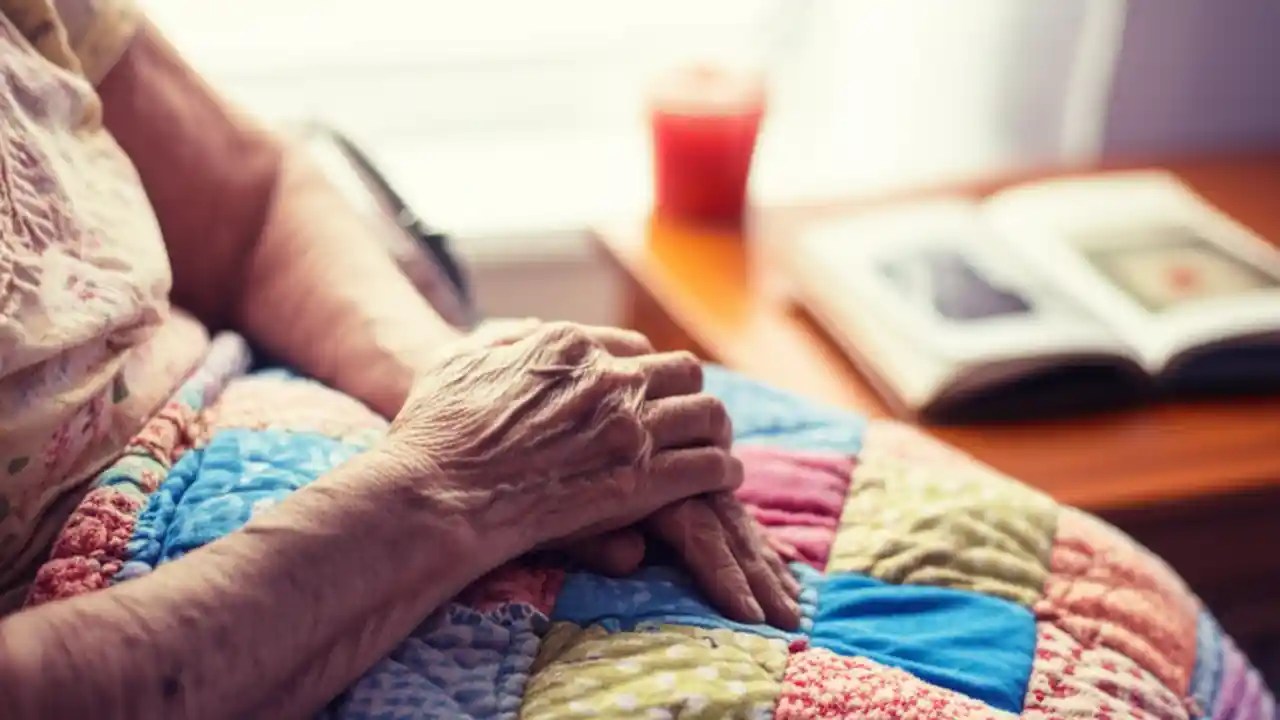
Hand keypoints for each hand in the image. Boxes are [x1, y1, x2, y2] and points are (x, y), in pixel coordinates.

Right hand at [461, 319, 801, 628]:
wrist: (437, 493)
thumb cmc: (434, 432)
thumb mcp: (458, 361)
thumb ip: (502, 338)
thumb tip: (534, 329)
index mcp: (568, 344)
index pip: (635, 348)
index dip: (646, 374)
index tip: (648, 395)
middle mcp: (608, 376)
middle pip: (683, 372)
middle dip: (689, 395)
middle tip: (690, 421)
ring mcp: (627, 427)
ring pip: (709, 415)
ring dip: (716, 432)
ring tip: (716, 450)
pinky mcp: (640, 479)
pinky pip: (708, 466)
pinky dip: (722, 472)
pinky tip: (720, 481)